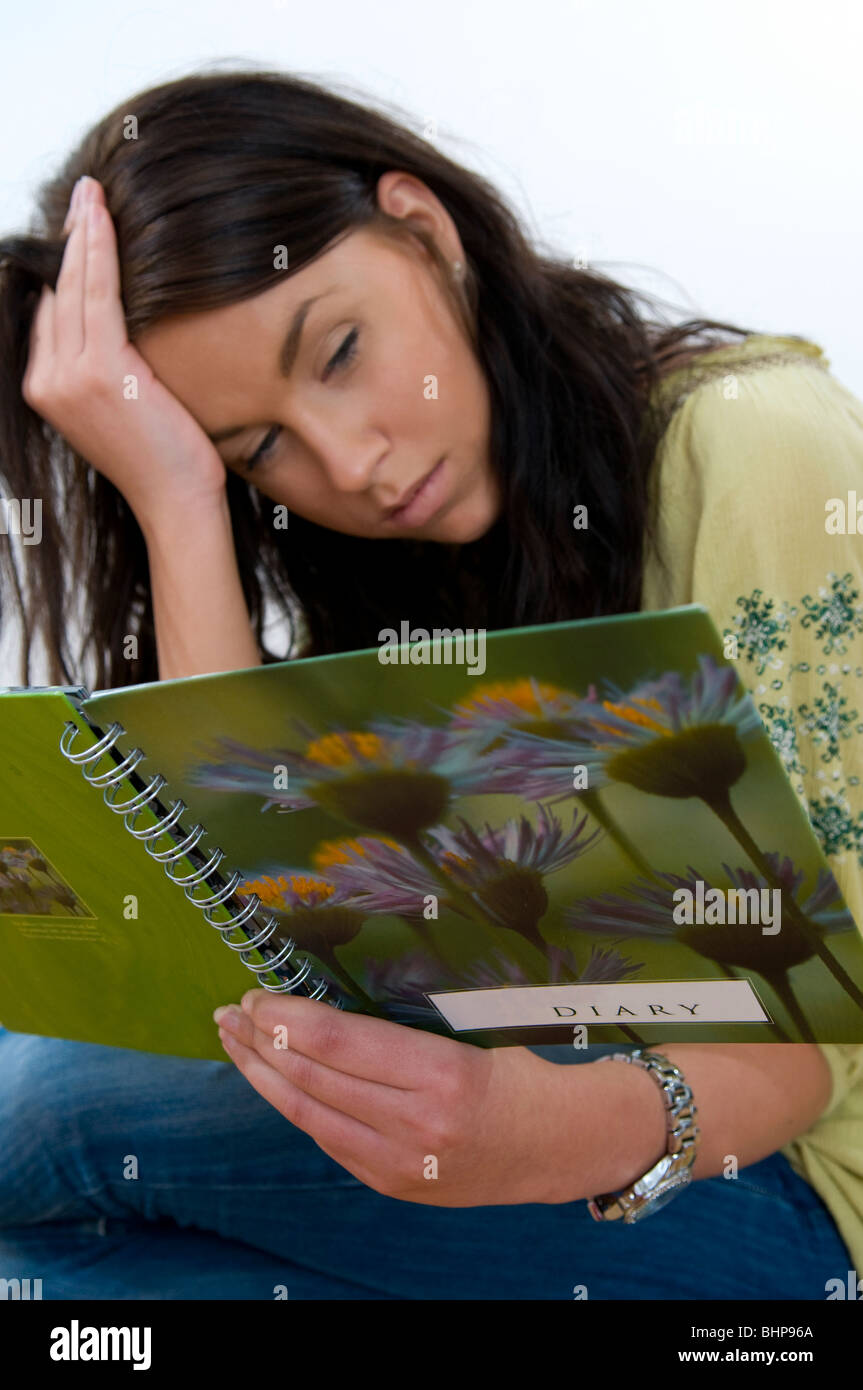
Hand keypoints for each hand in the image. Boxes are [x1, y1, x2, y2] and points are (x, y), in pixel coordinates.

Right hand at [20, 176, 228, 532]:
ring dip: (85, 235)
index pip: (52, 312)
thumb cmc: (163, 458)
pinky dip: (99, 253)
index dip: (67, 265)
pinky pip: (96, 296)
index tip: (82, 226)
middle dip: (72, 240)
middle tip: (85, 195)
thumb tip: (115, 318)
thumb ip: (105, 364)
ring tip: (94, 196)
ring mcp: (67, 377)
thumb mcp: (122, 406)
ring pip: (74, 288)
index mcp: (47, 389)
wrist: (176, 501)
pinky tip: (104, 221)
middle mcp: (47, 381)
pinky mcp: (97, 372)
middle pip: (57, 292)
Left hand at [214, 991, 582, 1206]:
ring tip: (234, 1043)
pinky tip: (274, 1081)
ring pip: (308, 1114)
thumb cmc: (522, 1076)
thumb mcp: (470, 1040)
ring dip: (263, 1076)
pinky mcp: (392, 1185)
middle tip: (231, 1013)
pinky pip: (328, 1139)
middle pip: (313, 1078)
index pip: (339, 1042)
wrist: (563, 1145)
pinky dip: (295, 1105)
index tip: (257, 994)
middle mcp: (415, 1125)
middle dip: (262, 1041)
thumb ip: (396, 1040)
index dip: (287, 1017)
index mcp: (440, 1076)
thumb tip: (317, 1018)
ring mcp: (400, 1164)